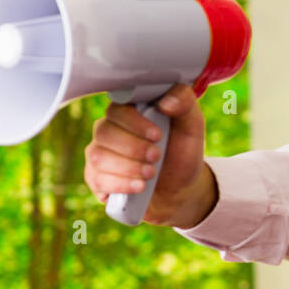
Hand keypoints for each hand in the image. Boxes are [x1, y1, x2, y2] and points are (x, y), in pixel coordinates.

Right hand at [83, 83, 218, 227]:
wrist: (179, 186)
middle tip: (156, 156)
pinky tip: (139, 186)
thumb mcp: (192, 124)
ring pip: (99, 157)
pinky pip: (97, 180)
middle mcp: (108, 129)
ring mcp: (99, 154)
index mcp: (128, 111)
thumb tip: (166, 102)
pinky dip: (120, 184)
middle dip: (133, 147)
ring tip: (151, 173)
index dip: (134, 123)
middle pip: (104, 133)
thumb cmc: (181, 150)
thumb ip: (184, 102)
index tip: (157, 135)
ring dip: (128, 167)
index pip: (117, 109)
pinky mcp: (97, 178)